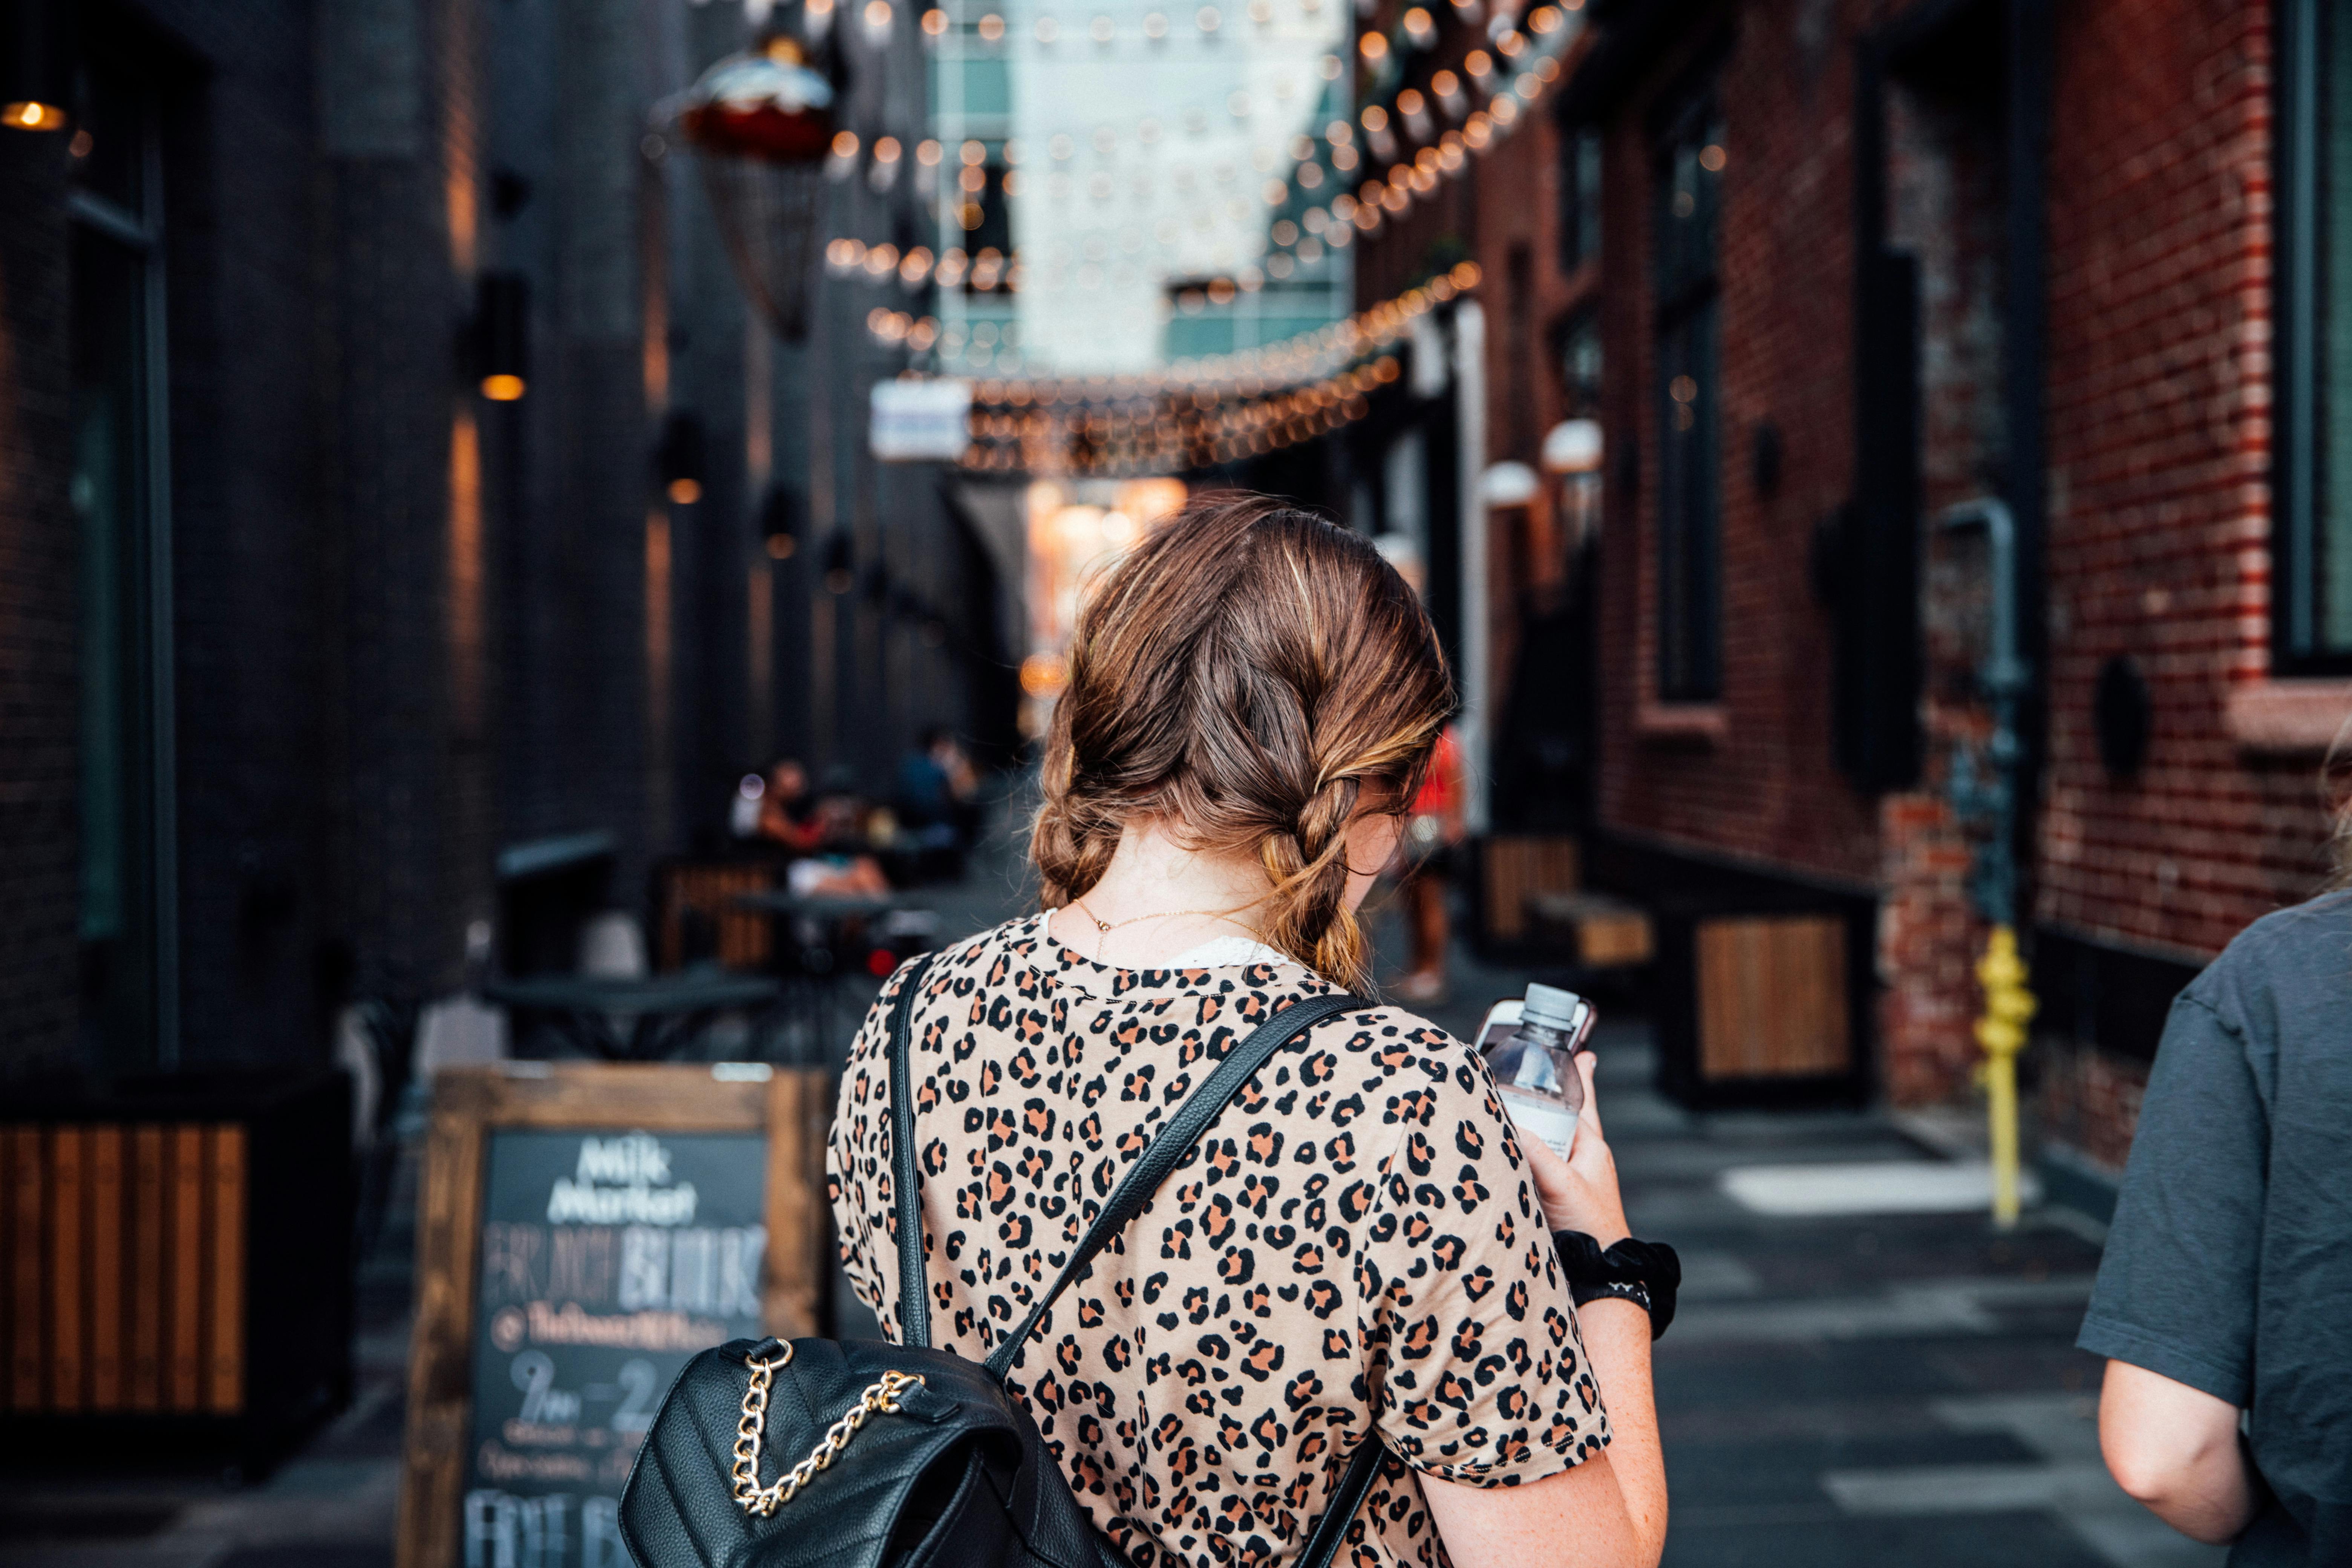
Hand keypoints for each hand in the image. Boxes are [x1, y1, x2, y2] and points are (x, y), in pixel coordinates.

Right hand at [1518, 1052, 1629, 1244]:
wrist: (1597, 1272)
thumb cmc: (1592, 1228)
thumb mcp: (1562, 1183)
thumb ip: (1535, 1153)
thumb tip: (1508, 1125)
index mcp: (1591, 1149)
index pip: (1583, 1103)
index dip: (1581, 1078)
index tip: (1583, 1054)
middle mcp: (1581, 1160)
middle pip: (1561, 1119)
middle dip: (1547, 1099)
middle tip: (1530, 1076)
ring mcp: (1568, 1179)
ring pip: (1547, 1143)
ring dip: (1531, 1129)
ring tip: (1509, 1111)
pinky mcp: (1555, 1198)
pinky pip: (1536, 1167)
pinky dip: (1523, 1156)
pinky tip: (1507, 1156)